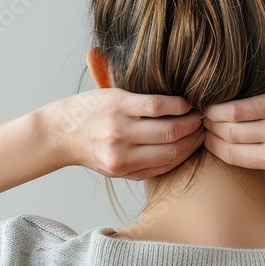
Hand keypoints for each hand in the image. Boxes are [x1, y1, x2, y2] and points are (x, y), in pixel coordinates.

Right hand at [43, 88, 205, 179]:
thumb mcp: (113, 93)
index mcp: (116, 107)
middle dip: (193, 125)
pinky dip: (177, 158)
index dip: (184, 106)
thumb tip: (184, 101)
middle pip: (169, 133)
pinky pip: (159, 168)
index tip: (194, 103)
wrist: (61, 135)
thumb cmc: (90, 109)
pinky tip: (185, 148)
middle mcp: (118, 133)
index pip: (160, 107)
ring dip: (190, 143)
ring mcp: (120, 157)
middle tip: (203, 119)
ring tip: (199, 133)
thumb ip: (142, 99)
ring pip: (169, 153)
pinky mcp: (122, 172)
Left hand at [201, 83, 264, 175]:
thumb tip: (220, 106)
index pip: (233, 112)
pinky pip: (251, 163)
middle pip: (229, 135)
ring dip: (216, 144)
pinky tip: (228, 146)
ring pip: (235, 154)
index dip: (211, 111)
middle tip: (201, 121)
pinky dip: (235, 154)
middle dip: (209, 128)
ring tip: (208, 135)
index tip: (203, 107)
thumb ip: (259, 100)